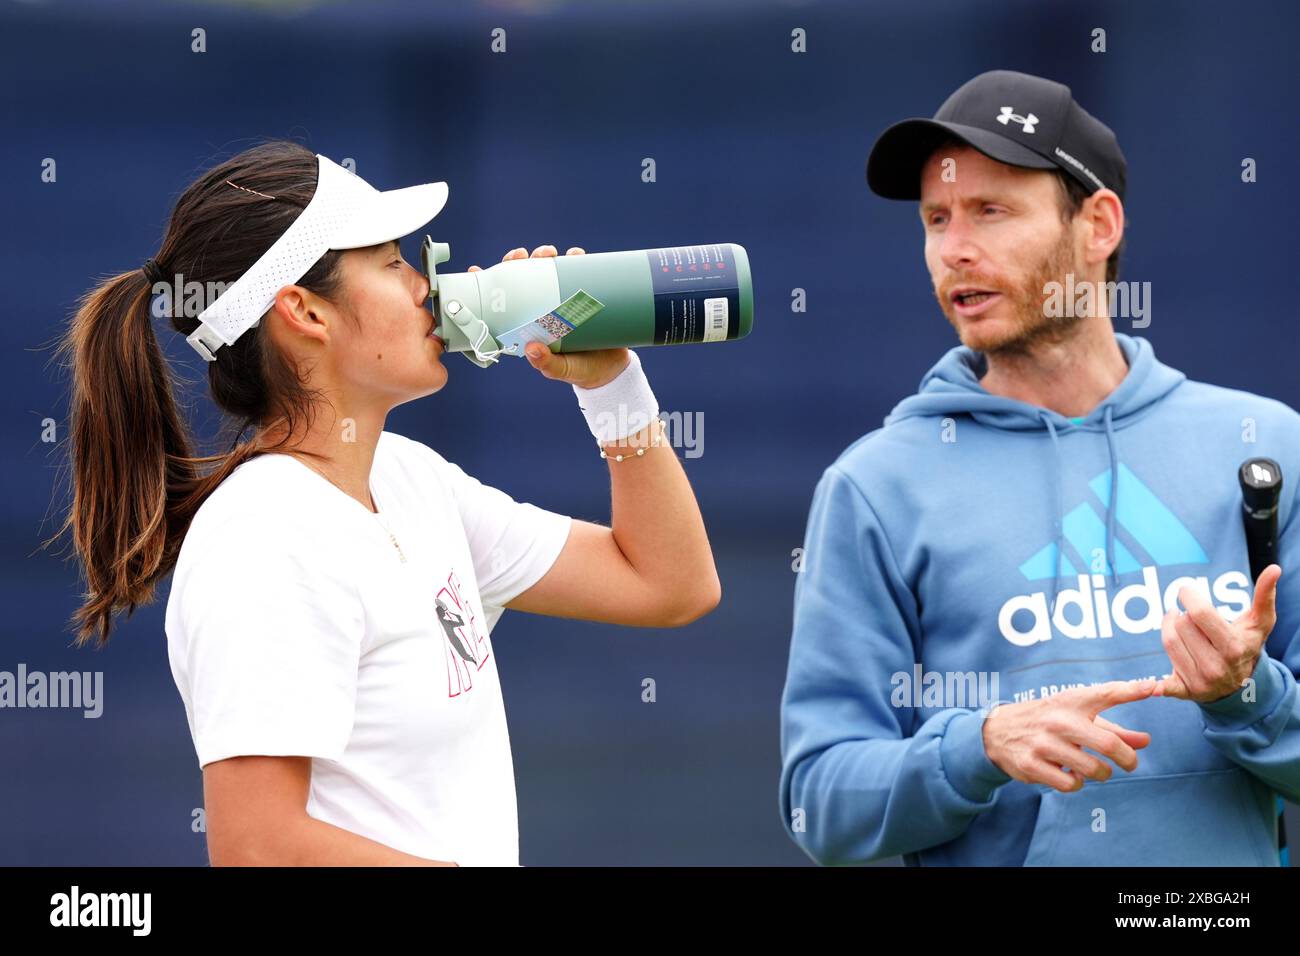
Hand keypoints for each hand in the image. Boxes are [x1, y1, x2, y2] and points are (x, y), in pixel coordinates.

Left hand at [466, 244, 629, 387]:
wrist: (613, 369)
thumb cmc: (580, 370)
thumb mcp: (561, 370)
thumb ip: (546, 363)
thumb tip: (531, 349)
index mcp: (531, 323)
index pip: (506, 300)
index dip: (491, 285)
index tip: (480, 271)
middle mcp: (545, 307)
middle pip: (526, 277)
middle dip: (520, 261)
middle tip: (523, 256)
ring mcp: (564, 298)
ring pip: (549, 270)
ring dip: (545, 255)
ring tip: (549, 254)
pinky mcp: (585, 293)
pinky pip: (579, 271)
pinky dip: (575, 259)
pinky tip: (575, 254)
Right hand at [981, 679, 1157, 792]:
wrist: (998, 730)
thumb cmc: (1049, 721)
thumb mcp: (1077, 717)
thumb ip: (1114, 730)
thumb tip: (1145, 741)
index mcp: (1072, 702)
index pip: (1106, 693)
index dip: (1132, 690)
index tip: (1155, 686)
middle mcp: (1058, 720)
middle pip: (1108, 744)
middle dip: (1128, 759)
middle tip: (1130, 763)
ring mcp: (1044, 743)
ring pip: (1093, 769)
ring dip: (1102, 773)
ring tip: (1096, 769)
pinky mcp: (1032, 765)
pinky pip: (1071, 784)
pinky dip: (1077, 783)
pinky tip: (1070, 774)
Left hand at [1156, 564, 1280, 702]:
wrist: (1242, 685)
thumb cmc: (1247, 644)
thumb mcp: (1259, 623)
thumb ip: (1264, 596)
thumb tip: (1274, 568)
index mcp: (1233, 647)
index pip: (1199, 613)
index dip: (1189, 597)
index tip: (1185, 590)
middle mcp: (1216, 666)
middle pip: (1182, 625)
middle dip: (1183, 614)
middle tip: (1187, 612)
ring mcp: (1200, 681)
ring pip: (1169, 642)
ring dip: (1168, 626)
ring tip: (1175, 620)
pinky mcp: (1185, 691)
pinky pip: (1165, 686)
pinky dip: (1155, 686)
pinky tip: (1152, 685)